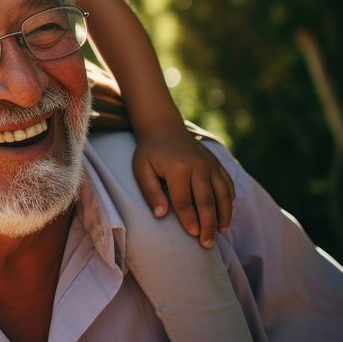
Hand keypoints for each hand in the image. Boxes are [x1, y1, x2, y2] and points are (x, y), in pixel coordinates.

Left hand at [132, 127, 235, 247]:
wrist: (164, 128)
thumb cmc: (150, 152)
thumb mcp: (141, 169)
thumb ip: (150, 192)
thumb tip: (160, 215)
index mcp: (179, 168)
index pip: (184, 201)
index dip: (189, 220)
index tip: (192, 236)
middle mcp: (199, 166)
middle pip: (207, 201)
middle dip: (208, 225)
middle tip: (207, 244)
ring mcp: (211, 165)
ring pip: (223, 195)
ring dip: (223, 216)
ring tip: (221, 233)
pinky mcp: (217, 164)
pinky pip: (228, 185)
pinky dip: (229, 202)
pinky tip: (226, 215)